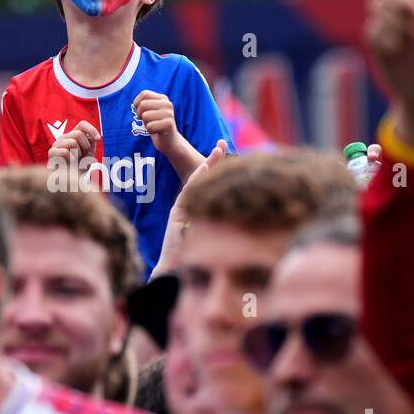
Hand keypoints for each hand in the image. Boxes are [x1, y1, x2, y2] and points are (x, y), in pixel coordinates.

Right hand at [48, 120, 99, 171]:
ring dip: (78, 154)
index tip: (98, 139)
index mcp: (73, 135)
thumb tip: (94, 138)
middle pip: (78, 134)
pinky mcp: (52, 152)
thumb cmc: (80, 167)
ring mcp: (57, 144)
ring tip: (75, 160)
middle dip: (85, 147)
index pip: (82, 125)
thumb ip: (91, 144)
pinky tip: (69, 164)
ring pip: (72, 142)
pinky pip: (65, 152)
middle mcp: (64, 137)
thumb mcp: (89, 155)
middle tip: (83, 156)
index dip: (91, 130)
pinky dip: (70, 159)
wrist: (70, 182)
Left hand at [132, 90, 185, 157]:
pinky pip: (150, 126)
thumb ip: (143, 104)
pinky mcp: (169, 124)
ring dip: (146, 124)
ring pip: (145, 116)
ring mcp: (169, 113)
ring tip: (154, 126)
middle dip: (140, 115)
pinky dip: (150, 131)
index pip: (144, 94)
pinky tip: (157, 131)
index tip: (140, 112)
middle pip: (143, 104)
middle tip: (147, 121)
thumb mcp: (149, 111)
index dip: (137, 103)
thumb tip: (135, 104)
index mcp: (163, 98)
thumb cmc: (155, 125)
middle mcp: (167, 104)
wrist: (169, 141)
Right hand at [151, 139, 227, 276]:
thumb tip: (240, 215)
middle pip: (202, 180)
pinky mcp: (176, 213)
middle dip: (214, 161)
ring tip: (218, 150)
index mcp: (197, 211)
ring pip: (195, 183)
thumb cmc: (191, 259)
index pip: (208, 186)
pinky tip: (205, 167)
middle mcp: (188, 207)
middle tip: (223, 144)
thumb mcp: (208, 239)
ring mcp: (181, 209)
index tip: (227, 155)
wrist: (173, 270)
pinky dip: (196, 179)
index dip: (217, 170)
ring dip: (207, 165)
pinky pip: (188, 192)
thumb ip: (217, 225)